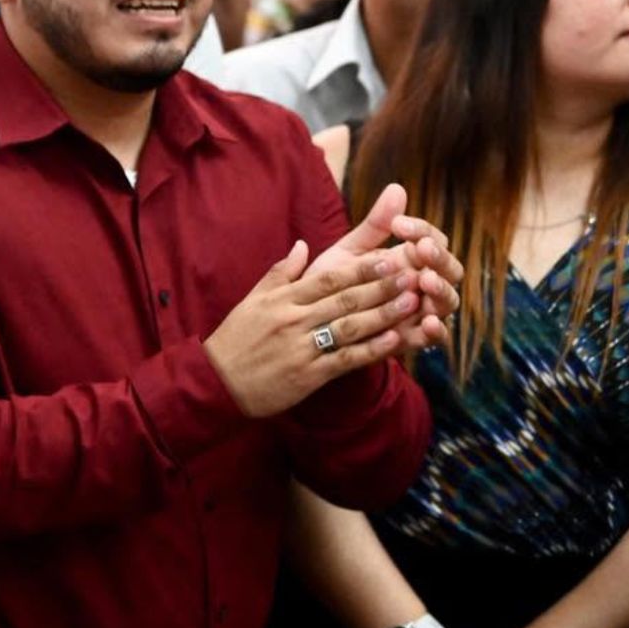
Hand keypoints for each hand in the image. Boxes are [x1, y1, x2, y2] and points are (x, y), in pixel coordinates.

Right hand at [203, 240, 414, 417]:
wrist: (216, 382)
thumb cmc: (235, 340)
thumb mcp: (252, 301)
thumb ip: (279, 273)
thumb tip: (303, 246)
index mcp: (280, 300)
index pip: (326, 280)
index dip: (358, 269)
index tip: (385, 258)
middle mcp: (292, 321)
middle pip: (343, 300)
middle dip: (380, 286)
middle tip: (411, 273)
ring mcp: (301, 348)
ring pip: (349, 328)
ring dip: (383, 314)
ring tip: (412, 302)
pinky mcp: (308, 375)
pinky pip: (345, 360)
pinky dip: (371, 350)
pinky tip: (395, 340)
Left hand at [309, 184, 462, 352]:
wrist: (307, 324)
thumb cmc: (331, 284)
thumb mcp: (349, 252)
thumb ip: (374, 226)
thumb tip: (396, 187)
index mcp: (409, 260)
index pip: (431, 240)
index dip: (421, 230)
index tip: (399, 224)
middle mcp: (422, 285)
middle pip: (449, 269)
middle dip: (439, 258)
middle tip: (422, 249)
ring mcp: (420, 312)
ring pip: (447, 302)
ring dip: (441, 291)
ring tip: (426, 281)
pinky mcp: (412, 340)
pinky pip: (433, 339)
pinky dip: (434, 331)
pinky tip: (426, 322)